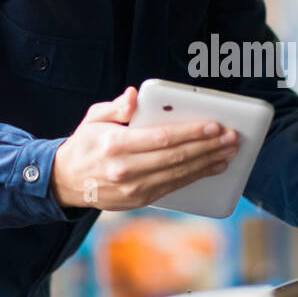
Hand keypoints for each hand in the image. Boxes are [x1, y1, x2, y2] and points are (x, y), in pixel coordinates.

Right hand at [51, 86, 239, 210]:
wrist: (65, 182)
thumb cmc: (85, 144)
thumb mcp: (94, 118)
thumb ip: (116, 106)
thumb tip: (133, 96)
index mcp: (115, 145)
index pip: (162, 138)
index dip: (191, 132)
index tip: (215, 125)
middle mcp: (125, 169)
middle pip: (176, 157)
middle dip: (208, 147)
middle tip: (232, 137)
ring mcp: (133, 189)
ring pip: (179, 174)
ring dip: (208, 163)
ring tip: (229, 152)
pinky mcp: (139, 200)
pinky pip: (173, 187)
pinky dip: (196, 176)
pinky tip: (212, 167)